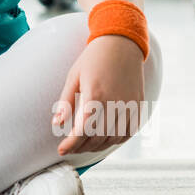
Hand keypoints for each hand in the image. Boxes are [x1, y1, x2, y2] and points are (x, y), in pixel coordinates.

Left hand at [52, 35, 146, 157]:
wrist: (121, 44)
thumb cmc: (94, 58)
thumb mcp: (74, 76)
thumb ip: (66, 102)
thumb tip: (56, 124)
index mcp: (96, 95)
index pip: (83, 130)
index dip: (72, 144)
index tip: (62, 150)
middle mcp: (115, 103)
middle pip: (98, 137)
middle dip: (82, 147)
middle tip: (70, 148)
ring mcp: (129, 105)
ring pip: (113, 138)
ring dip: (98, 146)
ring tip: (84, 145)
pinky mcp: (138, 105)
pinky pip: (128, 132)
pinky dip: (115, 140)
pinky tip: (104, 140)